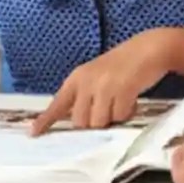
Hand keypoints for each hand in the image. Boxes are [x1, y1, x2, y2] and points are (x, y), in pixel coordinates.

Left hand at [30, 28, 175, 134]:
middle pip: (80, 121)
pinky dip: (127, 112)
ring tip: (123, 102)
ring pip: (99, 121)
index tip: (33, 134)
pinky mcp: (122, 89)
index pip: (58, 103)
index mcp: (77, 78)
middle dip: (94, 122)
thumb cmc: (124, 65)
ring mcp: (104, 86)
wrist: (150, 48)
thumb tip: (82, 123)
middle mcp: (87, 82)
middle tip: (109, 110)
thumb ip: (86, 95)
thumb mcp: (98, 76)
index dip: (46, 120)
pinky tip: (133, 100)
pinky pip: (120, 115)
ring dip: (112, 118)